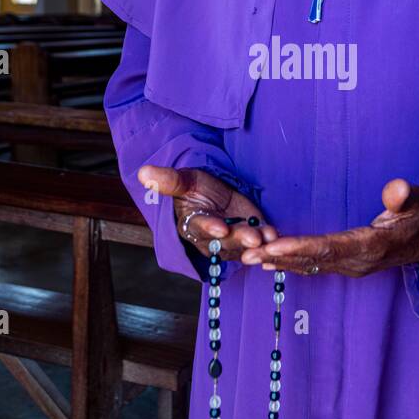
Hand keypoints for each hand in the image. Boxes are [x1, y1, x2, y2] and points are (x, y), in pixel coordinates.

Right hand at [136, 165, 277, 260]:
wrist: (215, 195)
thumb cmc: (196, 188)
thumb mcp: (185, 180)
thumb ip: (168, 180)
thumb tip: (143, 172)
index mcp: (191, 225)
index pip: (200, 228)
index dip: (210, 227)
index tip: (221, 227)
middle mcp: (211, 239)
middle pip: (226, 241)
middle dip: (239, 239)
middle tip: (252, 237)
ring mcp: (231, 242)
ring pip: (243, 246)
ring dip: (256, 243)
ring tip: (267, 236)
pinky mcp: (249, 238)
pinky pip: (258, 243)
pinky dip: (267, 240)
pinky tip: (275, 234)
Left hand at [240, 178, 418, 276]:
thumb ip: (406, 195)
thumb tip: (397, 187)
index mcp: (371, 246)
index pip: (329, 248)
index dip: (299, 248)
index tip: (272, 247)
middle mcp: (357, 262)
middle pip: (312, 260)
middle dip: (278, 257)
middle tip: (245, 254)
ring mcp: (352, 267)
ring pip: (310, 266)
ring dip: (279, 263)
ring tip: (248, 259)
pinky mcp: (348, 265)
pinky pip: (315, 266)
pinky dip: (291, 264)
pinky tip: (270, 264)